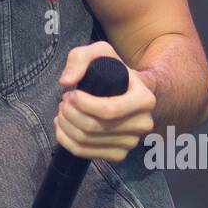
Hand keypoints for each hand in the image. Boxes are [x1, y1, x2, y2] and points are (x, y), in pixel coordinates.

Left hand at [54, 41, 155, 163]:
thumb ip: (80, 58)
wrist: (130, 92)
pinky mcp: (118, 154)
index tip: (70, 94)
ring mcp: (131, 142)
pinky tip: (62, 127)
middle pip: (94, 127)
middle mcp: (143, 124)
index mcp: (145, 100)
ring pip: (87, 141)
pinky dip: (67, 140)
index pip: (109, 110)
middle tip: (64, 101)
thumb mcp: (100, 53)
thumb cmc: (114, 71)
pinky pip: (86, 153)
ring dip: (66, 125)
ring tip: (62, 111)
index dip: (83, 104)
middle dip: (69, 113)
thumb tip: (66, 82)